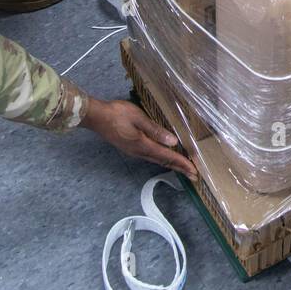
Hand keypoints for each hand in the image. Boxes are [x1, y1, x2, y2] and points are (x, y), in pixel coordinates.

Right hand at [82, 98, 197, 179]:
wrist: (96, 117)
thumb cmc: (117, 114)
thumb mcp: (138, 118)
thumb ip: (155, 130)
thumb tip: (173, 142)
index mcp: (143, 145)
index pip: (168, 157)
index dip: (182, 164)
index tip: (194, 171)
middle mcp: (140, 152)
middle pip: (164, 162)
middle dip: (180, 168)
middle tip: (194, 175)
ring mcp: (134, 152)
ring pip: (158, 160)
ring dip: (172, 164)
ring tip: (184, 167)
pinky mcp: (131, 148)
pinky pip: (151, 156)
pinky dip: (163, 158)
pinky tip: (166, 156)